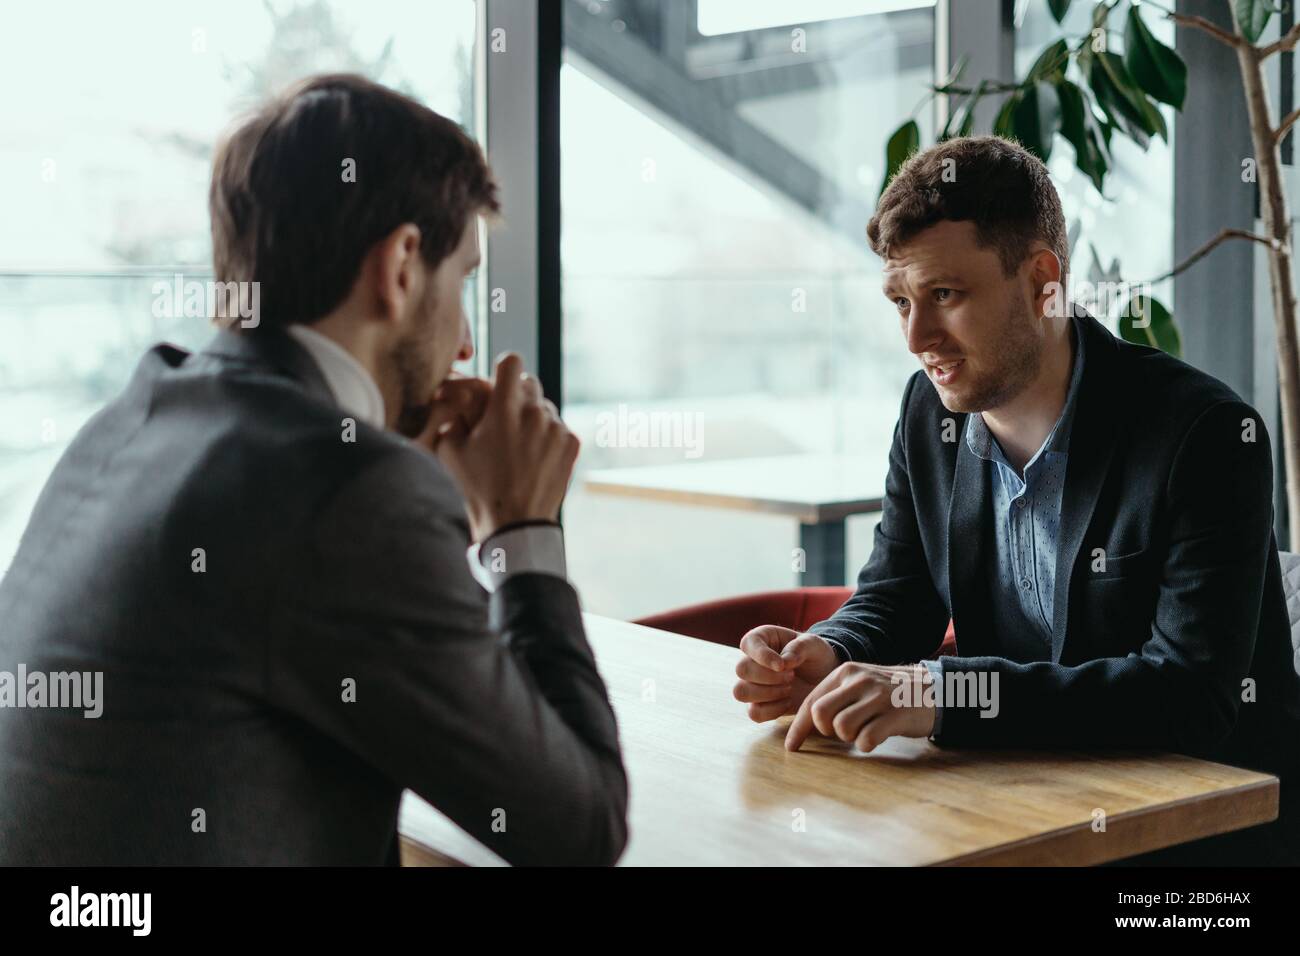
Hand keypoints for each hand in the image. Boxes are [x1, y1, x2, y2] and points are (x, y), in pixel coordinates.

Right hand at [418, 353, 578, 541]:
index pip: (511, 362)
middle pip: (529, 383)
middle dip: (515, 396)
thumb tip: (456, 401)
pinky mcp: (572, 445)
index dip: (502, 370)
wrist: (514, 525)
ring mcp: (557, 429)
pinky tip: (534, 458)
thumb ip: (453, 417)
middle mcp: (535, 413)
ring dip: (532, 417)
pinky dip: (548, 436)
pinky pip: (559, 428)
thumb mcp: (450, 451)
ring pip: (545, 407)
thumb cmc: (478, 490)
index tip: (497, 384)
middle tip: (503, 420)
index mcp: (505, 408)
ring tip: (518, 446)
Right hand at [733, 626, 839, 722]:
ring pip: (741, 692)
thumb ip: (799, 648)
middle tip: (791, 676)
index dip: (762, 656)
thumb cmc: (816, 655)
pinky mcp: (758, 705)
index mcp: (761, 639)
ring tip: (789, 688)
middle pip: (741, 669)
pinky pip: (754, 713)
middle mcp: (751, 661)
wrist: (823, 678)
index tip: (782, 665)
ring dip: (768, 693)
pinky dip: (772, 710)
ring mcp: (752, 684)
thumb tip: (783, 662)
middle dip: (768, 676)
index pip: (748, 643)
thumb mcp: (814, 644)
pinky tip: (788, 701)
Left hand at [784, 662, 937, 752]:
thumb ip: (836, 697)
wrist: (934, 690)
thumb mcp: (861, 684)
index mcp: (846, 671)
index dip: (798, 727)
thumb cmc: (889, 694)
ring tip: (865, 730)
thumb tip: (805, 724)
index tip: (791, 747)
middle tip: (842, 731)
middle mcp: (859, 680)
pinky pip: (866, 739)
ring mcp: (878, 696)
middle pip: (820, 714)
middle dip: (826, 730)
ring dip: (850, 738)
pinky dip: (867, 745)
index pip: (812, 700)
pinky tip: (877, 737)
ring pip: (842, 727)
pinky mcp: (895, 714)